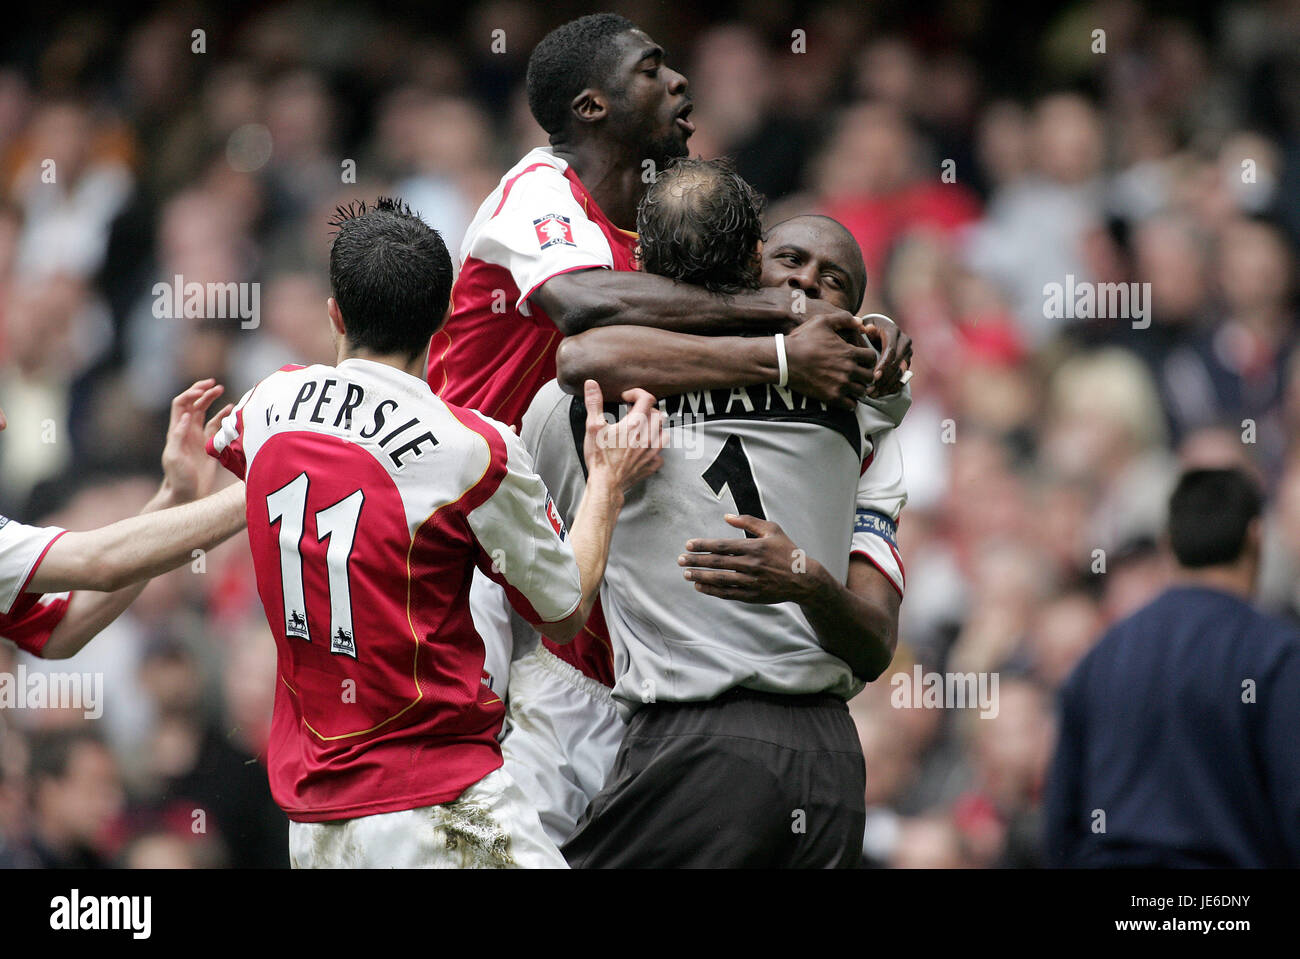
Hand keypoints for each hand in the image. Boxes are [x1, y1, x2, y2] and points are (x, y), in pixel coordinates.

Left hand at [161, 379, 232, 502]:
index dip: (191, 394)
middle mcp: (187, 431)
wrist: (187, 495)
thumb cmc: (177, 479)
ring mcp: (198, 437)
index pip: (181, 404)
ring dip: (211, 400)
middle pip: (193, 404)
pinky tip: (230, 411)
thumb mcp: (174, 457)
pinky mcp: (209, 445)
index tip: (204, 390)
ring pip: (204, 412)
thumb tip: (187, 415)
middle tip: (214, 384)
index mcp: (177, 431)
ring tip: (221, 390)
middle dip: (202, 392)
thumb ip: (178, 436)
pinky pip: (215, 425)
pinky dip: (222, 416)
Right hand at [582, 380, 665, 495]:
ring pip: (664, 433)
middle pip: (658, 414)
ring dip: (654, 428)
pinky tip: (644, 449)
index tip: (626, 398)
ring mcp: (651, 451)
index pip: (647, 399)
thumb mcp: (593, 427)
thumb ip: (594, 403)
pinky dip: (655, 449)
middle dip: (647, 410)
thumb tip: (592, 385)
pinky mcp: (651, 465)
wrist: (606, 484)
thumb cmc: (600, 457)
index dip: (637, 393)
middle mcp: (647, 436)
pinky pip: (660, 454)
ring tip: (642, 429)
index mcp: (634, 424)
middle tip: (633, 412)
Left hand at [679, 514, 825, 604]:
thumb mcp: (772, 530)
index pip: (723, 546)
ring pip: (721, 579)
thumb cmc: (787, 551)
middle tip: (680, 560)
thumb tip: (727, 517)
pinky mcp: (753, 596)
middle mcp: (752, 564)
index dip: (704, 545)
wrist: (804, 579)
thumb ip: (748, 522)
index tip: (689, 545)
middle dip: (696, 561)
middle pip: (718, 562)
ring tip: (686, 573)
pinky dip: (713, 590)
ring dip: (701, 576)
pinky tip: (700, 586)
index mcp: (755, 547)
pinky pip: (728, 593)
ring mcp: (752, 581)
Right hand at [784, 311, 877, 409]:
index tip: (860, 360)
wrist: (784, 360)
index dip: (868, 358)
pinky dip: (850, 402)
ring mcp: (840, 385)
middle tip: (856, 374)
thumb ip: (844, 318)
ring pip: (862, 392)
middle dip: (865, 375)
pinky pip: (851, 405)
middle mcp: (848, 369)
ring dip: (858, 389)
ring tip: (850, 385)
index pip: (872, 358)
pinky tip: (843, 396)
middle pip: (869, 377)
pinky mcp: (831, 397)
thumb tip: (861, 323)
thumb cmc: (802, 339)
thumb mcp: (822, 321)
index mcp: (849, 352)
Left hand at [860, 314, 911, 395]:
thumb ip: (865, 328)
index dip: (883, 365)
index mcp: (893, 332)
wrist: (879, 330)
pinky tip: (880, 393)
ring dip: (886, 385)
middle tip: (870, 389)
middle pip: (896, 364)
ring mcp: (907, 354)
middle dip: (884, 378)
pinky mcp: (907, 364)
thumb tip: (867, 329)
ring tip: (873, 394)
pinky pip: (902, 378)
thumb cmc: (868, 328)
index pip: (891, 351)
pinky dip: (892, 387)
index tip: (874, 376)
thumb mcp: (865, 326)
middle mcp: (904, 342)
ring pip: (900, 373)